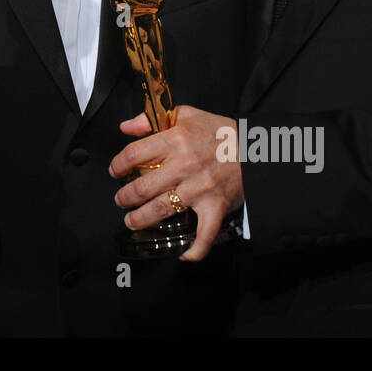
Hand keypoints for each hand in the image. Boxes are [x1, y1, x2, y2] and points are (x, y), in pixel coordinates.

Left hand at [110, 105, 242, 261]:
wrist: (256, 147)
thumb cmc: (219, 132)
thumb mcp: (185, 114)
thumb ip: (151, 119)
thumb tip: (126, 127)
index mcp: (176, 139)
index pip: (134, 155)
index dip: (118, 165)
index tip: (115, 172)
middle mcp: (185, 164)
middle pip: (142, 187)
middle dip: (125, 197)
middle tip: (121, 200)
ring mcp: (200, 188)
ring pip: (161, 209)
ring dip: (141, 219)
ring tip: (132, 221)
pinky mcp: (215, 206)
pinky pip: (204, 233)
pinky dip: (194, 249)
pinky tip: (183, 255)